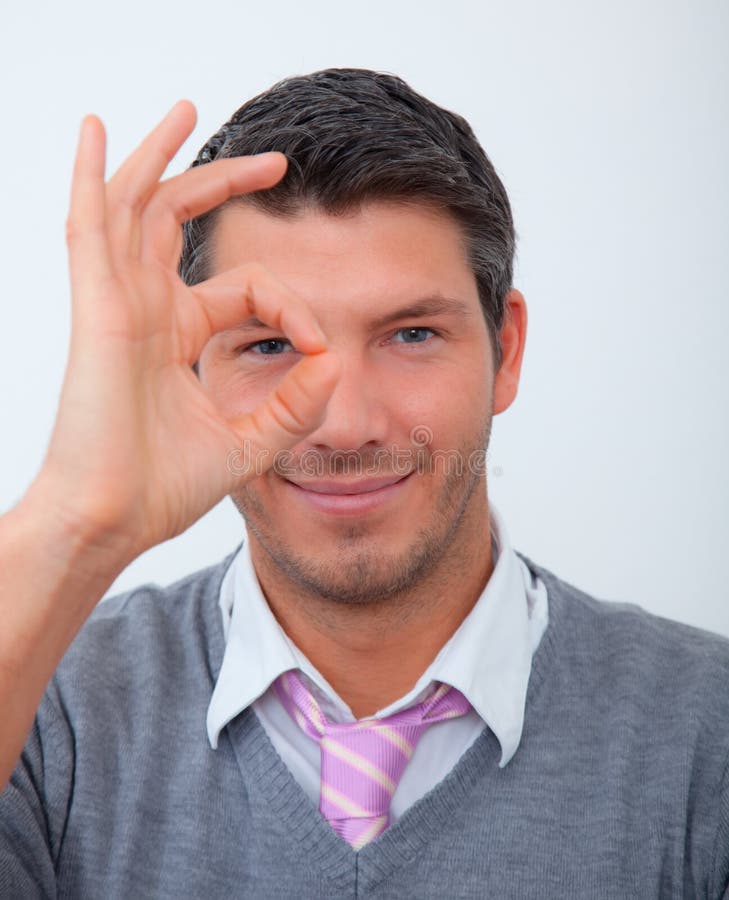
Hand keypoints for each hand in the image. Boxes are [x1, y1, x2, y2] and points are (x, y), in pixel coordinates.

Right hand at [33, 101, 338, 566]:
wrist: (115, 521)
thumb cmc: (163, 487)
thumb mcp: (250, 439)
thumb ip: (294, 401)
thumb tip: (335, 358)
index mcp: (178, 336)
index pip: (247, 289)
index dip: (294, 306)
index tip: (319, 348)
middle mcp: (146, 311)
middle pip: (179, 224)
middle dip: (226, 184)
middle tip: (276, 163)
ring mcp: (118, 304)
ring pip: (134, 206)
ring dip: (158, 156)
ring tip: (183, 108)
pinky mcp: (97, 311)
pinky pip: (90, 228)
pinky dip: (88, 176)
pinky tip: (93, 131)